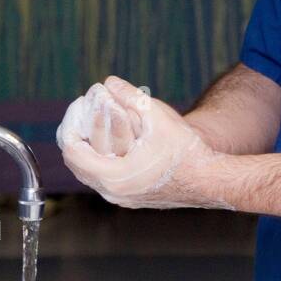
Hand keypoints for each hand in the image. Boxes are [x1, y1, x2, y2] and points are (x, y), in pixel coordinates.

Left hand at [59, 75, 231, 209]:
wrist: (210, 180)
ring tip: (90, 125)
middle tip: (79, 113)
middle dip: (75, 135)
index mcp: (113, 176)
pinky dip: (100, 160)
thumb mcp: (158, 117)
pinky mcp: (132, 198)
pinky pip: (104, 179)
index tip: (78, 106)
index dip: (70, 124)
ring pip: (89, 173)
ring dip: (87, 148)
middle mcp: (113, 192)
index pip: (71, 151)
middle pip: (76, 164)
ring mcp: (122, 198)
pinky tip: (110, 143)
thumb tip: (109, 82)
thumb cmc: (186, 151)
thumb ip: (131, 97)